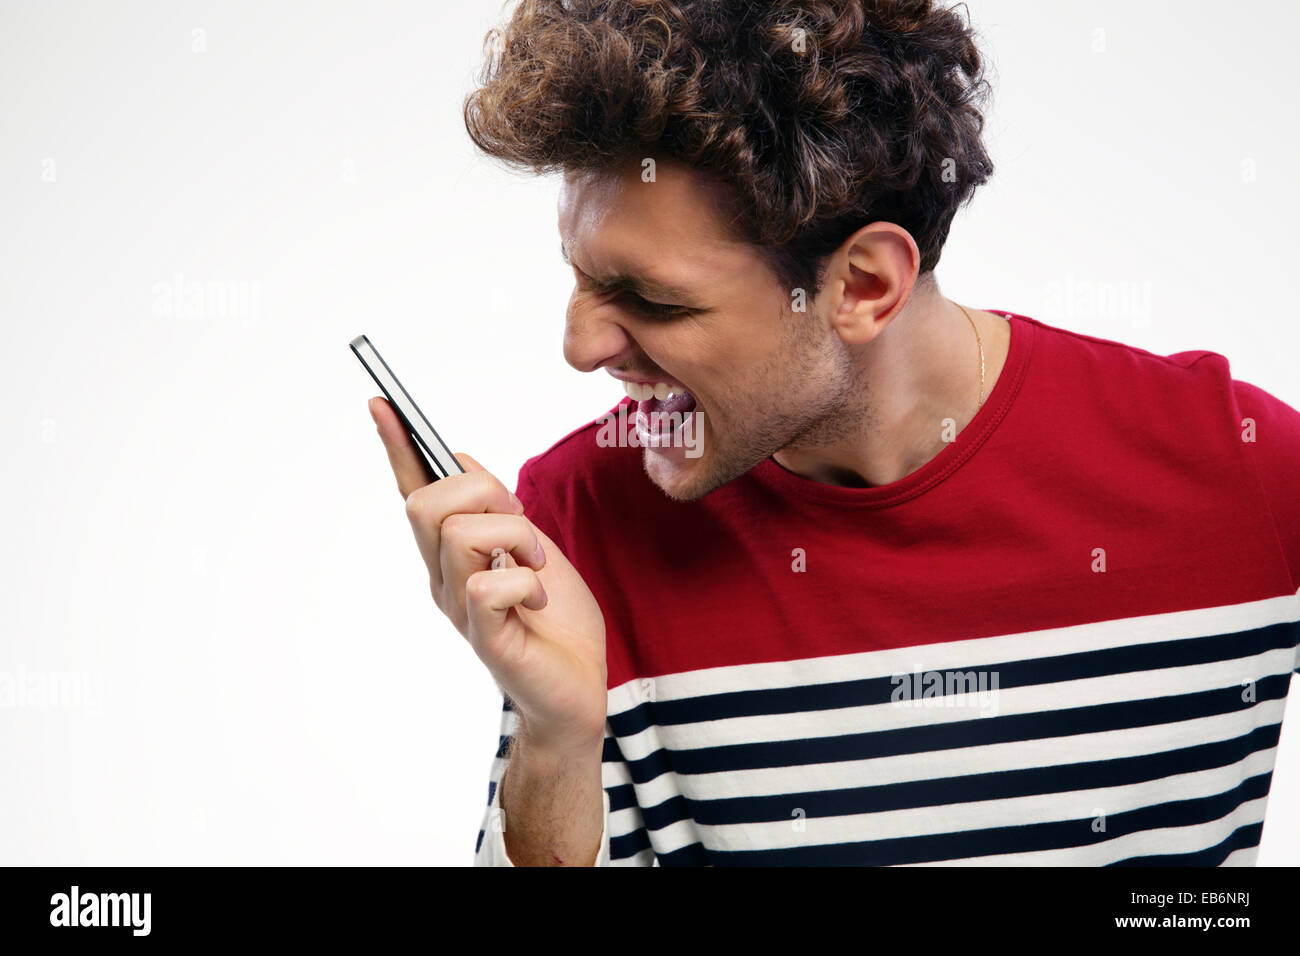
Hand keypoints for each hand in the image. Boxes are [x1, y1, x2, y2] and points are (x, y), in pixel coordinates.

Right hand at [367, 396, 606, 753]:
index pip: (414, 491)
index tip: (382, 402)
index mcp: (451, 554)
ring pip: (461, 533)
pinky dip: (523, 583)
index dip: (398, 447)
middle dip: (482, 492)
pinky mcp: (483, 636)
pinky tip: (534, 600)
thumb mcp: (532, 545)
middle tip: (521, 524)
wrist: (580, 687)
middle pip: (428, 502)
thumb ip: (496, 509)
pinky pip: (486, 584)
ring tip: (536, 569)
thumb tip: (460, 458)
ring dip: (515, 538)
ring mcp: (458, 608)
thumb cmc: (557, 622)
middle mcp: (442, 578)